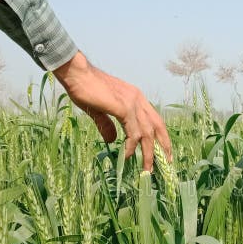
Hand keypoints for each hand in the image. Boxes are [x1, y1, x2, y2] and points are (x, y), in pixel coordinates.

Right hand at [53, 52, 171, 171]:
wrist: (76, 74)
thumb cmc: (84, 88)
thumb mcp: (99, 110)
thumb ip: (107, 125)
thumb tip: (112, 141)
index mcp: (135, 98)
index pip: (155, 119)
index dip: (161, 136)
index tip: (163, 151)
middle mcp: (138, 99)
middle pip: (158, 126)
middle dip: (163, 146)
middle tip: (166, 164)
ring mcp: (133, 103)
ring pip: (147, 133)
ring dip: (148, 153)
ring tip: (147, 169)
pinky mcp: (124, 108)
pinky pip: (133, 133)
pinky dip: (131, 147)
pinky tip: (126, 157)